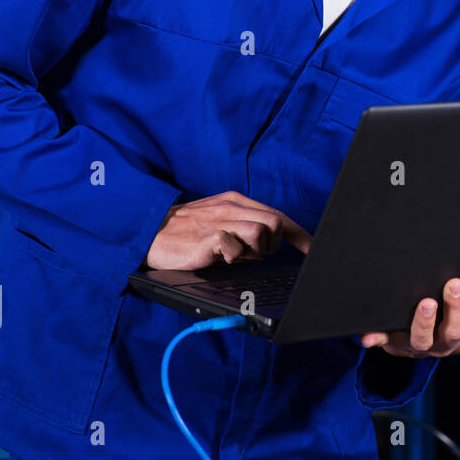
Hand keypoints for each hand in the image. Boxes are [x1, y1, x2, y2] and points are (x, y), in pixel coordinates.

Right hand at [145, 190, 312, 269]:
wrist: (149, 231)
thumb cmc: (184, 230)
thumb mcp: (217, 220)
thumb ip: (242, 226)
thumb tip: (268, 243)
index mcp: (236, 202)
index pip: (278, 214)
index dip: (299, 234)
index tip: (311, 248)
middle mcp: (231, 208)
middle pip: (275, 223)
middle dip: (273, 244)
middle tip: (253, 254)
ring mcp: (220, 221)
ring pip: (262, 233)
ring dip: (254, 251)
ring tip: (234, 255)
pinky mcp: (208, 237)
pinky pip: (235, 246)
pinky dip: (233, 256)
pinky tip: (220, 258)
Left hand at [360, 276, 459, 357]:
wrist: (418, 344)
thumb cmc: (456, 325)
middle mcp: (447, 344)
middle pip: (454, 331)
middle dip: (456, 308)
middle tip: (455, 283)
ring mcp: (420, 345)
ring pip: (422, 339)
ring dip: (423, 322)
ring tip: (425, 301)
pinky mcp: (394, 343)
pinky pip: (384, 342)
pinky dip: (376, 338)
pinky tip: (369, 334)